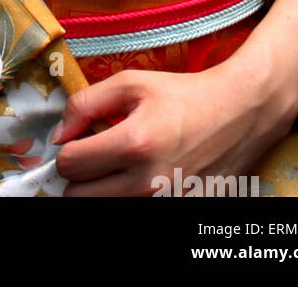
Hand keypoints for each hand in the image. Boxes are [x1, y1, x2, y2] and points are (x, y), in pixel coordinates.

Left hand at [52, 0, 297, 196]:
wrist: (239, 114)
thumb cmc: (183, 95)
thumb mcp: (130, 83)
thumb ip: (84, 105)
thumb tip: (58, 137)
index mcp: (133, 144)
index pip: (69, 165)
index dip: (67, 150)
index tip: (78, 141)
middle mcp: (149, 183)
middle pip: (79, 198)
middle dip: (80, 175)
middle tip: (95, 156)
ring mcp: (167, 204)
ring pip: (104, 208)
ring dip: (101, 190)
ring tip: (118, 167)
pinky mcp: (182, 213)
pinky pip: (136, 212)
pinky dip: (129, 198)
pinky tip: (141, 177)